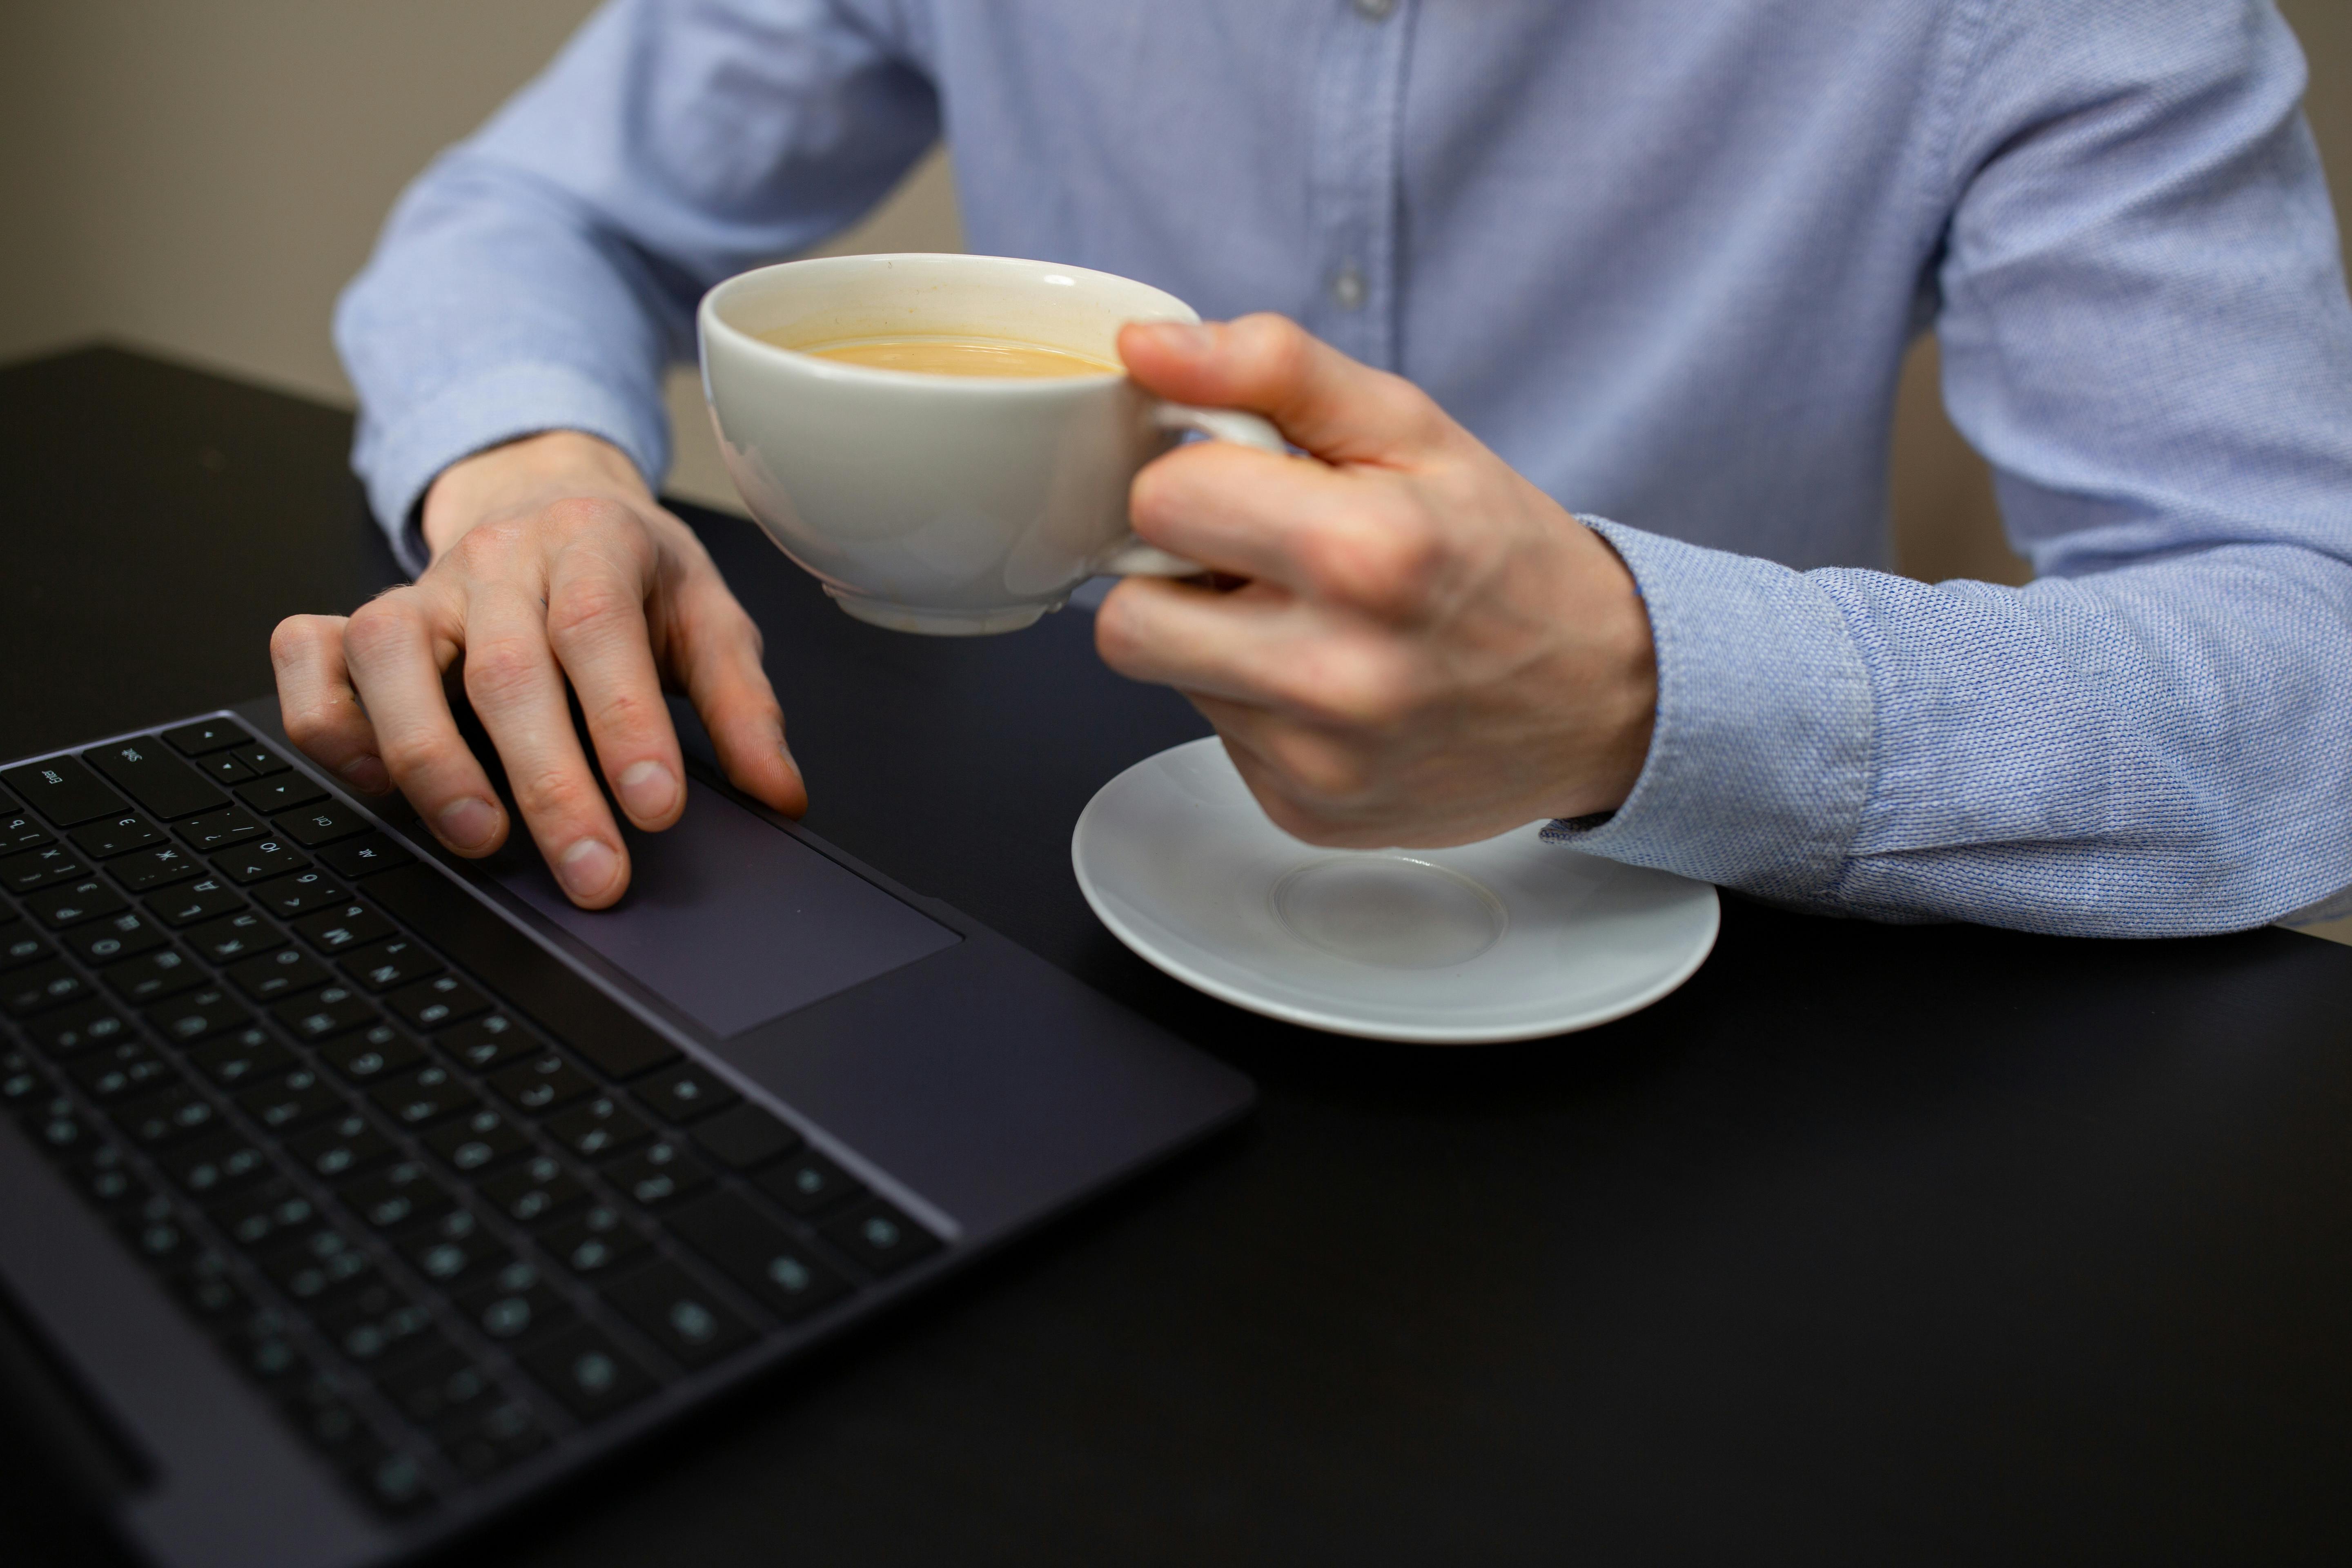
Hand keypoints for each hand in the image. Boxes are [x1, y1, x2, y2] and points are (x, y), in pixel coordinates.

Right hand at [271, 431, 804, 907]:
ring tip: (482, 841)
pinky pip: (309, 656)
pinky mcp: (359, 619)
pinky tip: (374, 782)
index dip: (624, 724)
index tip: (654, 809)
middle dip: (550, 786)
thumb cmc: (630, 574)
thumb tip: (780, 794)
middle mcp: (496, 560)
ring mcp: (420, 588)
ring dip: (431, 761)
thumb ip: (743, 705)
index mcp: (592, 542)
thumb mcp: (708, 617)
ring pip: (390, 658)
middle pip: (507, 671)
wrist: (551, 501)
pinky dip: (326, 720)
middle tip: (592, 874)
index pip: (599, 630)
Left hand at [1097, 315, 1655, 848]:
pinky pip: (1218, 739)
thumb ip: (1271, 370)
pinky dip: (1256, 704)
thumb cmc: (1506, 553)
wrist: (1607, 696)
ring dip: (1214, 640)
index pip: (1160, 502)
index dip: (1192, 482)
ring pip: (1169, 680)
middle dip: (1172, 576)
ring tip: (1306, 622)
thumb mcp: (1410, 429)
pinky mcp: (1305, 813)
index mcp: (1362, 553)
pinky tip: (1328, 685)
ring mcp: (1318, 761)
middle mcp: (1336, 674)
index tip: (1245, 487)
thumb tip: (1145, 348)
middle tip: (1252, 562)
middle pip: (1125, 618)